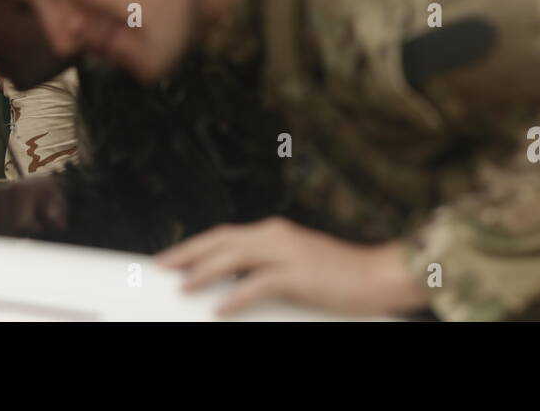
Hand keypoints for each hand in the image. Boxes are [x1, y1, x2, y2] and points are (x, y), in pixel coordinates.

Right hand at [0, 175, 68, 237]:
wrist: (38, 187)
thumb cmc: (50, 199)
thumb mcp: (58, 204)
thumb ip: (56, 216)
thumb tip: (59, 226)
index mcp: (22, 191)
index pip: (19, 226)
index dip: (31, 232)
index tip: (39, 228)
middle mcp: (2, 191)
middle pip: (6, 231)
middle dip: (19, 236)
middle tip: (30, 227)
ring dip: (7, 235)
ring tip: (20, 224)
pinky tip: (7, 225)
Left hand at [155, 217, 429, 317]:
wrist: (378, 276)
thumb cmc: (338, 276)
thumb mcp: (296, 264)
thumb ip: (266, 267)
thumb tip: (233, 283)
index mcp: (274, 232)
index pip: (224, 235)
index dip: (195, 245)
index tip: (170, 258)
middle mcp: (277, 236)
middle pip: (221, 240)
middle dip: (188, 252)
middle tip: (161, 266)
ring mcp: (288, 253)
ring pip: (234, 257)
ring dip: (204, 271)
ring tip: (183, 286)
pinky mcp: (299, 274)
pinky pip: (258, 284)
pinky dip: (235, 296)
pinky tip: (219, 308)